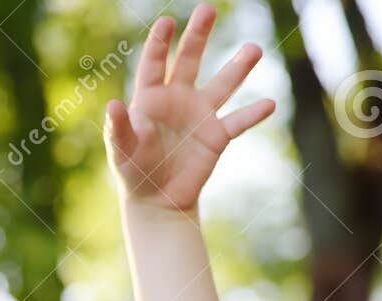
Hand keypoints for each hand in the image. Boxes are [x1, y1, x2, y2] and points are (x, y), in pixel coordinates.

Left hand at [105, 7, 274, 212]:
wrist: (157, 200)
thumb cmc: (133, 172)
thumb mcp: (121, 151)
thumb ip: (119, 128)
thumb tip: (113, 105)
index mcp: (151, 98)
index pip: (154, 63)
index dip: (159, 42)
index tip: (167, 22)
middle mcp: (178, 98)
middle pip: (189, 60)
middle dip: (198, 36)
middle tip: (208, 10)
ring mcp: (200, 114)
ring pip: (222, 84)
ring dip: (238, 67)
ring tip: (254, 49)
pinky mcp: (216, 136)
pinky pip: (238, 121)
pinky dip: (253, 114)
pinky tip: (269, 104)